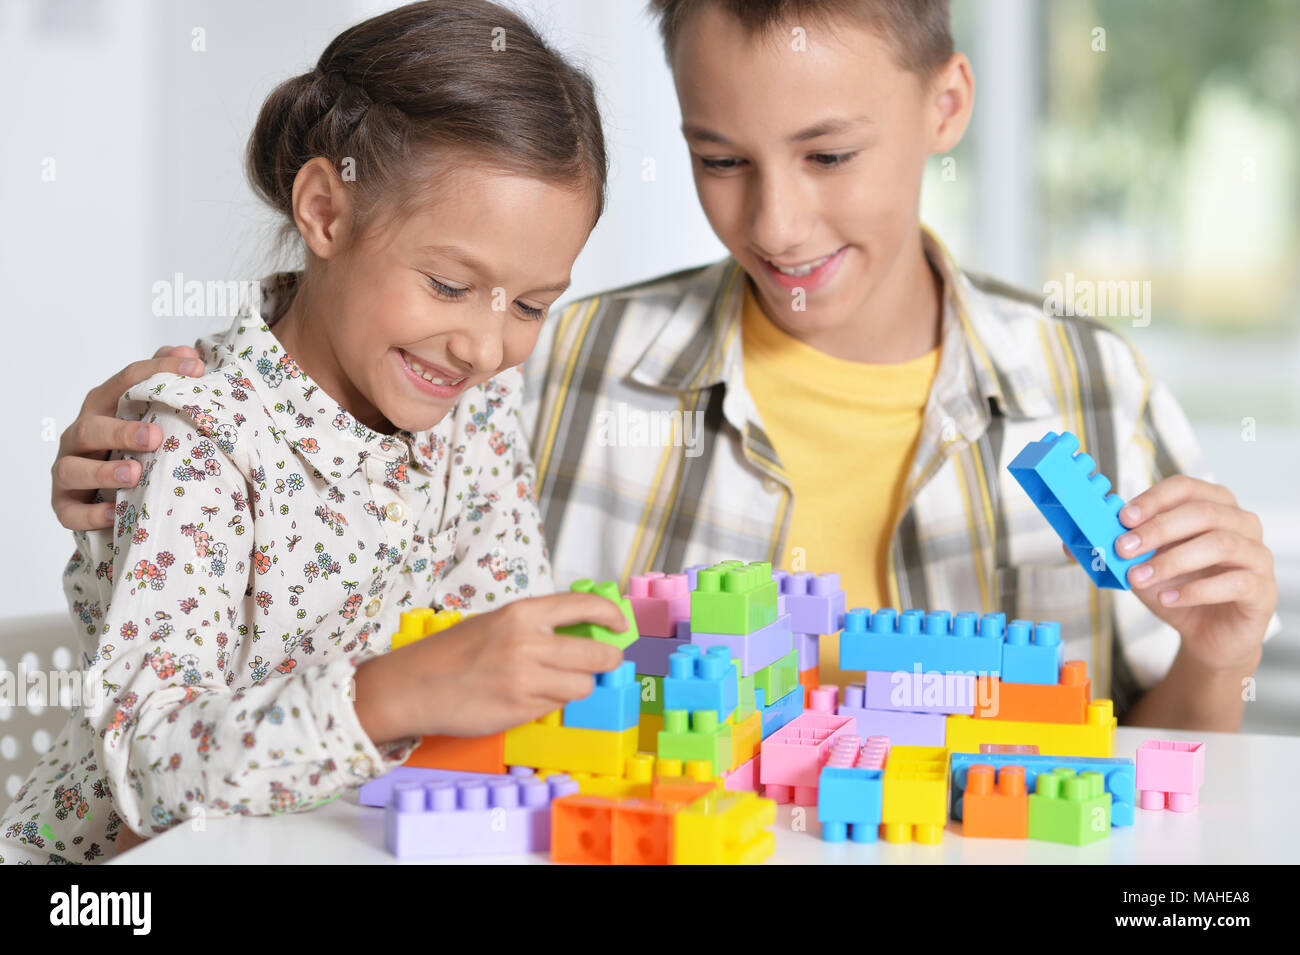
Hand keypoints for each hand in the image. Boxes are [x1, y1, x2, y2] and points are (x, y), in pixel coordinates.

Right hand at [52, 345, 206, 529]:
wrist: (111, 497)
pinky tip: (115, 514)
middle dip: (121, 430)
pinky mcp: (65, 505)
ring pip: (72, 468)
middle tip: (155, 436)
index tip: (196, 369)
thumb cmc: (133, 447)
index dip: (158, 371)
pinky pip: (71, 512)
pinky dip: (91, 514)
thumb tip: (189, 353)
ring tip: (135, 473)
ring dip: (104, 471)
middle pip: (92, 426)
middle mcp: (80, 436)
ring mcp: (68, 471)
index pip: (125, 381)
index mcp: (103, 408)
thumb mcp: (149, 414)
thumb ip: (164, 383)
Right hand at [352, 591, 628, 741]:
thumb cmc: (453, 653)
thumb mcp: (498, 623)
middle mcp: (529, 644)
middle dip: (607, 661)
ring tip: (554, 682)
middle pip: (597, 655)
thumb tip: (585, 632)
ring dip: (576, 686)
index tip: (621, 626)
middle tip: (605, 663)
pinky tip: (526, 696)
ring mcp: (526, 680)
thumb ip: (538, 626)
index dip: (612, 616)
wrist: (413, 687)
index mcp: (523, 614)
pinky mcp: (521, 711)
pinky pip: (556, 706)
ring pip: (582, 686)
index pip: (585, 607)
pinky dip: (550, 703)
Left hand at [1069, 475, 1275, 671]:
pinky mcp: (1262, 589)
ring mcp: (1257, 555)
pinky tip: (1168, 599)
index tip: (1122, 517)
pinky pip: (1234, 582)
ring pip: (1220, 544)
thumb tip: (1071, 543)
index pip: (1185, 487)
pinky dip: (1195, 590)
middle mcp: (1241, 524)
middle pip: (1203, 512)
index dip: (1153, 499)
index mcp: (1213, 506)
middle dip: (1157, 529)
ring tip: (1138, 577)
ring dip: (1172, 560)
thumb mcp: (1140, 566)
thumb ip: (1113, 551)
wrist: (1206, 634)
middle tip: (1122, 548)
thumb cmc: (1177, 589)